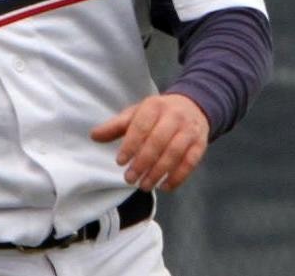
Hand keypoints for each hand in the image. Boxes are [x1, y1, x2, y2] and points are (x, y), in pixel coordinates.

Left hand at [90, 93, 210, 191]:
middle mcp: (174, 116)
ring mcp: (189, 130)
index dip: (130, 145)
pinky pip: (190, 163)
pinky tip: (165, 187)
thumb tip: (94, 136)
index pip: (141, 126)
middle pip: (158, 141)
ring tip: (145, 186)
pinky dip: (178, 177)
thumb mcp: (136, 114)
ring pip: (174, 153)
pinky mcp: (200, 144)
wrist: (193, 106)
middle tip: (130, 179)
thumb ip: (116, 126)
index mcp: (154, 106)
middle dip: (143, 163)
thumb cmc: (157, 114)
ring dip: (159, 172)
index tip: (120, 162)